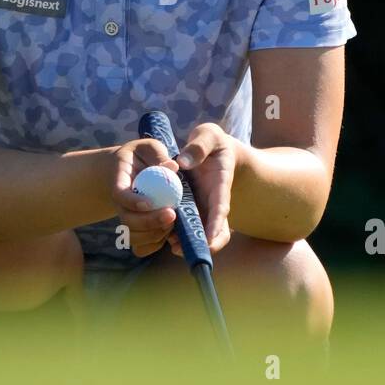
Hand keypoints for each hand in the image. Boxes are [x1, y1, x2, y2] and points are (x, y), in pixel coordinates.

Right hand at [108, 137, 181, 257]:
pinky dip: (155, 244)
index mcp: (119, 182)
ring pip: (134, 237)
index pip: (120, 195)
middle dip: (150, 221)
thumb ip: (158, 154)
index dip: (133, 201)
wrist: (129, 171)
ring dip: (155, 233)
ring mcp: (127, 219)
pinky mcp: (136, 231)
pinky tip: (169, 232)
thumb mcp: (148, 147)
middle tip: (172, 214)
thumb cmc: (141, 156)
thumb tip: (172, 167)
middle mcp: (120, 205)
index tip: (150, 202)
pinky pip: (141, 247)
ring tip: (173, 220)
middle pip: (127, 220)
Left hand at [163, 122, 235, 256]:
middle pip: (216, 231)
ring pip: (201, 232)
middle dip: (202, 243)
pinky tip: (164, 235)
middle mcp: (214, 202)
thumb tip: (184, 163)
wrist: (216, 151)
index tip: (208, 239)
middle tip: (181, 248)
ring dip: (188, 241)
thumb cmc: (213, 142)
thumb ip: (200, 145)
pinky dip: (178, 233)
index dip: (215, 225)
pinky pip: (188, 226)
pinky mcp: (193, 209)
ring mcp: (204, 208)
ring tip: (170, 244)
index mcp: (220, 185)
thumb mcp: (209, 135)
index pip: (221, 208)